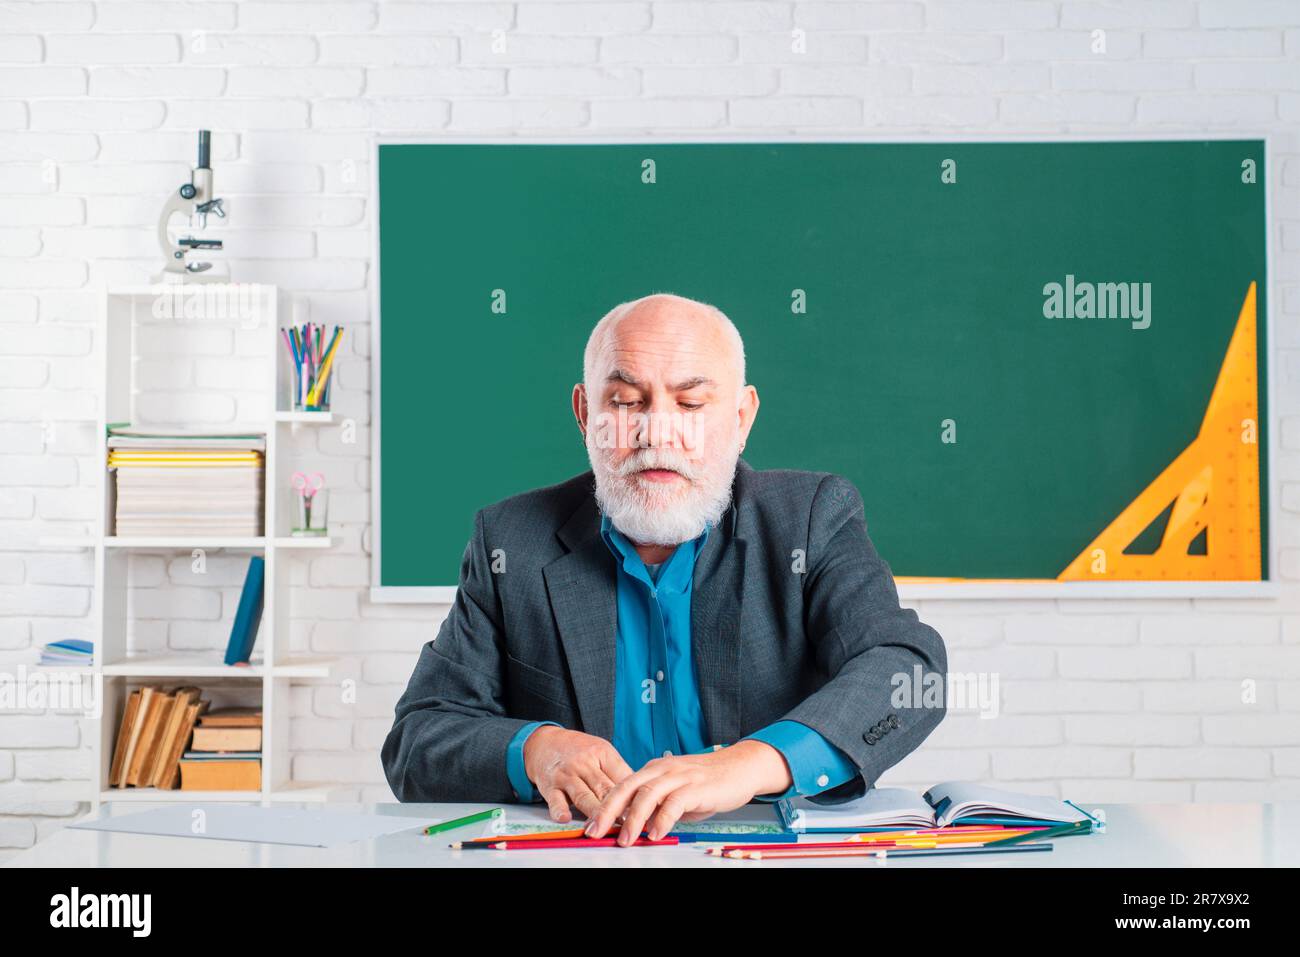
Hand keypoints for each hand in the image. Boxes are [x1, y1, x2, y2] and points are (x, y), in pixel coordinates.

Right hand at [523, 726, 634, 822]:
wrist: (544, 743)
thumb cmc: (579, 751)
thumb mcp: (601, 752)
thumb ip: (618, 772)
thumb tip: (640, 796)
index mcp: (602, 753)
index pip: (622, 776)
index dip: (634, 795)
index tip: (643, 811)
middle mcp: (584, 763)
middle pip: (605, 788)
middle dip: (619, 808)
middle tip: (631, 824)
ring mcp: (566, 775)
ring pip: (584, 796)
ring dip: (596, 813)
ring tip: (606, 828)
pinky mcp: (550, 786)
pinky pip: (555, 800)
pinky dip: (560, 809)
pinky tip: (566, 818)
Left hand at [584, 740, 791, 844]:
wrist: (740, 767)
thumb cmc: (707, 783)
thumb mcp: (677, 793)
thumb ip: (658, 807)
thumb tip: (638, 828)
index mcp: (653, 770)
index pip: (621, 787)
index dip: (604, 806)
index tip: (591, 826)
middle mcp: (662, 769)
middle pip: (627, 788)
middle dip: (608, 811)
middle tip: (594, 831)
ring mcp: (679, 776)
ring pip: (648, 795)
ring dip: (633, 819)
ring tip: (625, 840)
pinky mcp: (696, 786)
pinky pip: (674, 803)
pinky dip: (663, 819)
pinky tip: (656, 834)